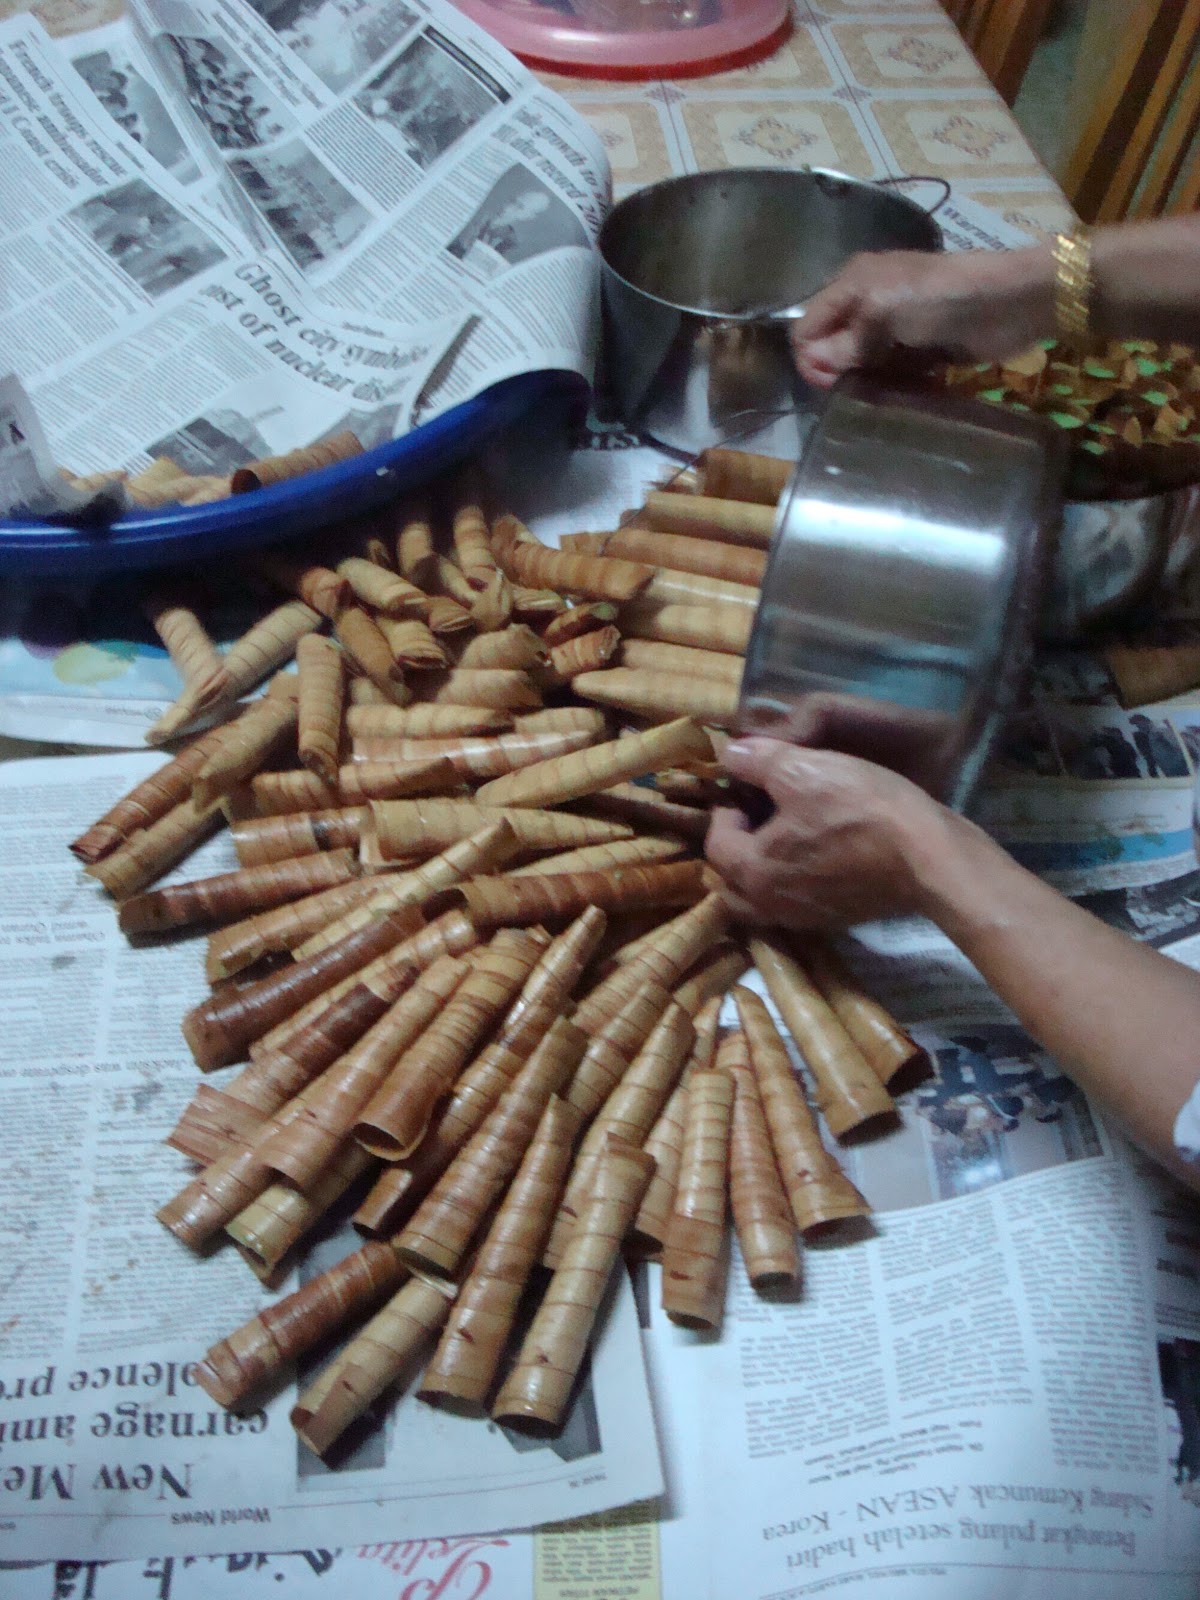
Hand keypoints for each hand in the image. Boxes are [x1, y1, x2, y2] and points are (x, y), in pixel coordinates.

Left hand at [705, 738, 954, 929]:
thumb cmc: (861, 809)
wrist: (929, 857)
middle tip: (755, 814)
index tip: (746, 786)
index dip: (726, 808)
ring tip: (779, 836)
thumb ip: (758, 761)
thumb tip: (730, 753)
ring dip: (759, 869)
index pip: (715, 841)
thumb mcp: (805, 770)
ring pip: (759, 898)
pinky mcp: (834, 919)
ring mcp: (804, 917)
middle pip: (730, 880)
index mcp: (753, 870)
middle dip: (734, 846)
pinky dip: (789, 882)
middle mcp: (771, 904)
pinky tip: (812, 854)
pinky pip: (793, 904)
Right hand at [790, 245, 1055, 386]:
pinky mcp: (917, 349)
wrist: (1006, 302)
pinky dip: (892, 384)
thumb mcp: (882, 313)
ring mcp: (892, 327)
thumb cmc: (939, 298)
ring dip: (866, 381)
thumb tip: (815, 365)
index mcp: (850, 284)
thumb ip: (844, 342)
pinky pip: (889, 374)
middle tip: (857, 388)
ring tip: (881, 391)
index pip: (806, 326)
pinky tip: (903, 389)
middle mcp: (866, 303)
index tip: (829, 382)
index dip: (810, 358)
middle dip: (837, 371)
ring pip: (858, 365)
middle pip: (830, 348)